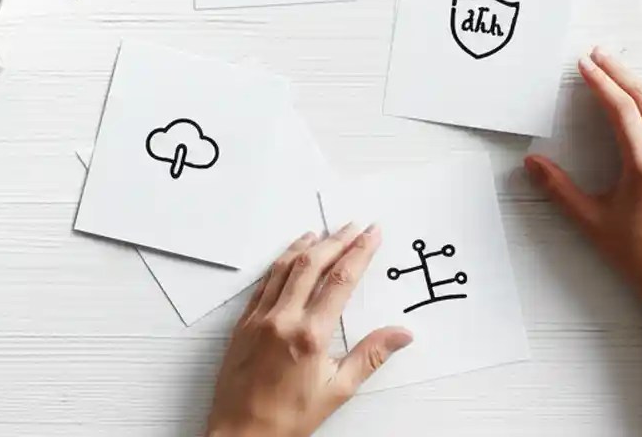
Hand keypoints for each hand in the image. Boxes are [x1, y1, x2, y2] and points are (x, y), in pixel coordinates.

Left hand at [206, 224, 413, 436]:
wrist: (241, 435)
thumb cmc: (286, 418)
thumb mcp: (338, 390)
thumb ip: (370, 356)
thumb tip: (401, 335)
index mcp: (310, 335)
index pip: (341, 280)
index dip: (360, 252)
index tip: (372, 234)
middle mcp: (283, 319)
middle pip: (314, 264)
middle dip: (337, 240)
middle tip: (354, 226)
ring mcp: (260, 319)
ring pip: (285, 267)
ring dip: (307, 245)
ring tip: (324, 232)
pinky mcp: (243, 324)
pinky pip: (264, 283)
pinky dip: (280, 264)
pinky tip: (289, 258)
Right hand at [525, 47, 641, 306]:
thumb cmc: (638, 256)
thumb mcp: (591, 222)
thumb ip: (559, 189)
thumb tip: (532, 163)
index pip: (622, 110)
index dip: (602, 83)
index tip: (585, 65)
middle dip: (620, 74)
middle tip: (598, 56)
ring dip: (640, 87)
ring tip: (619, 73)